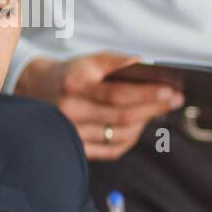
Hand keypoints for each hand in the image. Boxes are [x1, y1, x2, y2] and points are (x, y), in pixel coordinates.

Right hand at [15, 53, 183, 160]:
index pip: (117, 94)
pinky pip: (111, 150)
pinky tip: (139, 127)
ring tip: (159, 110)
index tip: (172, 91)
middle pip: (122, 116)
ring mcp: (72, 133)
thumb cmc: (71, 74)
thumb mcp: (90, 61)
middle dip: (154, 108)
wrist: (34, 91)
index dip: (147, 94)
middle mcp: (71, 111)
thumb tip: (148, 67)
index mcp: (75, 86)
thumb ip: (118, 62)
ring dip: (144, 123)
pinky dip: (131, 139)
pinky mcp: (75, 148)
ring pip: (119, 135)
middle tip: (176, 100)